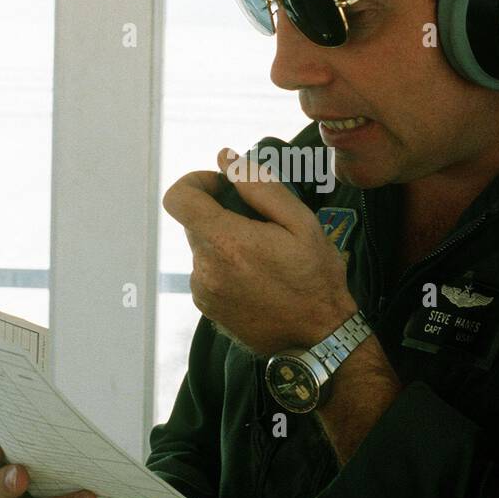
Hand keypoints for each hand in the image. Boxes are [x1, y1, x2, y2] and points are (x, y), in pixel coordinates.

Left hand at [161, 147, 357, 354]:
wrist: (319, 339)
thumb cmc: (316, 279)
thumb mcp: (301, 223)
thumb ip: (259, 185)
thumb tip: (225, 158)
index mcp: (226, 242)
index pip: (179, 197)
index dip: (197, 182)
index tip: (223, 187)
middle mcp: (205, 268)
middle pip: (195, 222)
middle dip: (222, 214)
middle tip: (262, 226)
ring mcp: (203, 292)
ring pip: (204, 248)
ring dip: (227, 243)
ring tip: (265, 258)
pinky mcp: (207, 309)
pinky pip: (208, 274)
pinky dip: (226, 267)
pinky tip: (258, 279)